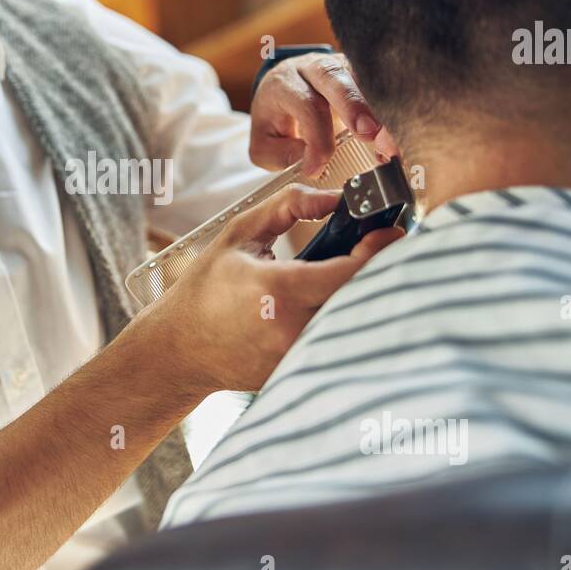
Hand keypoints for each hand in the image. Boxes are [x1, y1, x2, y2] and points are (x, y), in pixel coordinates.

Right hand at [124, 183, 403, 398]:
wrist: (180, 348)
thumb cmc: (206, 288)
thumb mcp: (240, 234)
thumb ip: (289, 206)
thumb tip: (336, 196)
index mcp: (279, 289)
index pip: (350, 271)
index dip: (379, 249)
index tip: (390, 230)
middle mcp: (293, 329)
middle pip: (363, 297)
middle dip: (381, 271)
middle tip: (385, 249)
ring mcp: (299, 357)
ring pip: (356, 323)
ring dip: (367, 297)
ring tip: (365, 274)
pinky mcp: (301, 373)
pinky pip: (339, 343)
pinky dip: (349, 321)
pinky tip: (343, 304)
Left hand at [250, 52, 398, 176]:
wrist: (281, 94)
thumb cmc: (275, 120)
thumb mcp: (263, 144)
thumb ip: (282, 156)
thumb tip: (314, 163)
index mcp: (284, 83)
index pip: (305, 105)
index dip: (316, 138)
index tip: (319, 167)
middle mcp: (313, 68)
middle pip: (335, 78)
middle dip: (356, 106)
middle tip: (371, 135)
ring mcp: (340, 67)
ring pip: (363, 81)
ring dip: (380, 114)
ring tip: (391, 147)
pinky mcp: (360, 74)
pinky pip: (377, 90)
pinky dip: (388, 115)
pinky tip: (394, 142)